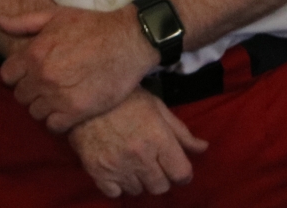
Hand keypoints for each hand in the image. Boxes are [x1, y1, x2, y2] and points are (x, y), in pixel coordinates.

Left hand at [0, 5, 157, 132]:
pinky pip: (54, 126)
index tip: (29, 74)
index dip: (17, 76)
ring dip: (44, 107)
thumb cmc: (92, 25)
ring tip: (57, 98)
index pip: (6, 76)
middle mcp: (42, 76)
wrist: (128, 40)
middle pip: (20, 96)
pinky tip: (67, 110)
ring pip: (35, 113)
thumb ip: (23, 22)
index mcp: (34, 53)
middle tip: (46, 86)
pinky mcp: (77, 111)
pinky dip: (58, 121)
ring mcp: (58, 95)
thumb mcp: (55, 16)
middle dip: (30, 91)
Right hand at [68, 90, 209, 198]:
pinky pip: (115, 193)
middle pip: (160, 187)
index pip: (182, 174)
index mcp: (159, 138)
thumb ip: (181, 132)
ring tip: (131, 162)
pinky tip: (116, 168)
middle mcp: (140, 156)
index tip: (174, 165)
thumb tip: (203, 148)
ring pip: (138, 191)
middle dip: (160, 176)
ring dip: (138, 179)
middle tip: (151, 162)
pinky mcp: (97, 171)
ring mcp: (118, 166)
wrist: (83, 94)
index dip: (181, 172)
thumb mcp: (157, 107)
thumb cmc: (124, 97)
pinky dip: (117, 184)